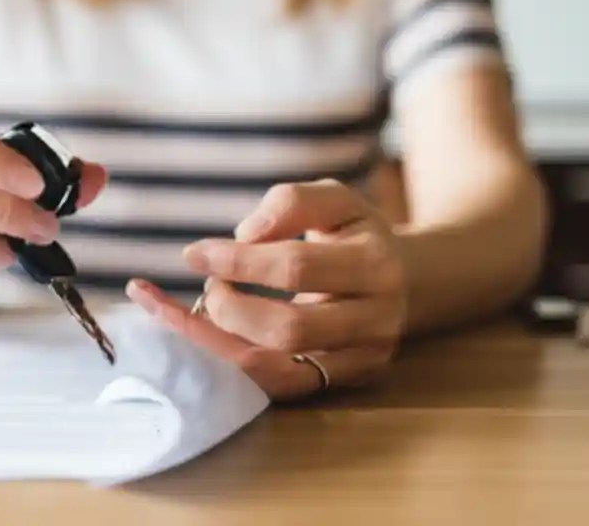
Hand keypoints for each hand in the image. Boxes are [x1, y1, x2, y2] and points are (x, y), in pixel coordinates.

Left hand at [126, 179, 406, 400]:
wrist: (394, 278)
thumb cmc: (350, 233)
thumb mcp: (333, 198)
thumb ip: (290, 203)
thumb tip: (244, 236)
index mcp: (375, 265)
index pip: (296, 267)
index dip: (237, 260)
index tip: (193, 254)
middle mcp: (376, 321)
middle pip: (288, 329)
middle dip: (229, 308)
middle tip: (210, 285)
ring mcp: (360, 361)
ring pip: (280, 373)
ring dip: (222, 345)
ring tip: (195, 315)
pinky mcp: (340, 385)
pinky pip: (277, 389)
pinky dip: (233, 368)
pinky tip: (204, 341)